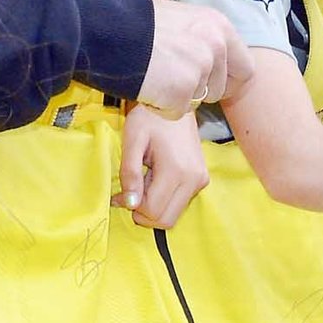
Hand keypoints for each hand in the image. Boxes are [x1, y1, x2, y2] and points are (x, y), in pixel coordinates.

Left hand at [115, 107, 209, 228]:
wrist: (176, 102)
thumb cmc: (150, 118)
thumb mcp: (132, 142)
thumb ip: (129, 174)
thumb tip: (129, 203)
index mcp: (176, 171)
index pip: (153, 210)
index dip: (132, 207)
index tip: (120, 193)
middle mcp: (193, 180)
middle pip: (166, 219)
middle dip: (144, 213)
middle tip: (132, 191)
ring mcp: (200, 180)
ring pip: (173, 215)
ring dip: (154, 207)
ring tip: (144, 181)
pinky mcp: (201, 179)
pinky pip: (180, 203)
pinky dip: (164, 200)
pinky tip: (155, 180)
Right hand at [137, 1, 255, 119]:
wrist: (105, 29)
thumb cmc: (136, 23)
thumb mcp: (181, 18)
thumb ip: (204, 37)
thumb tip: (216, 57)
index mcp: (219, 26)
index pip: (245, 68)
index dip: (228, 81)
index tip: (212, 85)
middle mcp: (216, 46)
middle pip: (219, 90)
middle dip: (196, 91)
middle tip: (170, 79)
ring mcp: (200, 69)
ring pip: (196, 101)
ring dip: (176, 97)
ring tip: (154, 75)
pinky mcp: (182, 91)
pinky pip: (175, 111)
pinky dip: (159, 106)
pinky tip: (146, 84)